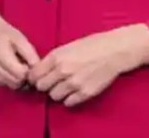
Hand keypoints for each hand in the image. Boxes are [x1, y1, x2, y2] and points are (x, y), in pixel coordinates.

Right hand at [0, 3, 39, 89]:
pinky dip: (9, 80)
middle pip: (16, 83)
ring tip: (18, 66)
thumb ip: (30, 55)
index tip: (30, 64)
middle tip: (26, 65)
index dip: (29, 72)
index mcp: (0, 55)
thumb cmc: (3, 32)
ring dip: (17, 79)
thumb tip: (38, 71)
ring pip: (10, 85)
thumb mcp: (20, 39)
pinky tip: (9, 70)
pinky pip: (3, 84)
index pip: (21, 75)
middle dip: (24, 77)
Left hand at [28, 24, 148, 106]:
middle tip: (51, 83)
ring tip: (64, 86)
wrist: (115, 50)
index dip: (34, 77)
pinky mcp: (86, 92)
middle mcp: (63, 70)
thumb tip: (39, 70)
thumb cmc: (92, 45)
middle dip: (44, 85)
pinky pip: (69, 103)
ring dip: (57, 93)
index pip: (34, 74)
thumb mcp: (67, 47)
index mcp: (56, 56)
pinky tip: (74, 91)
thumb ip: (53, 59)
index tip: (38, 78)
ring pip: (54, 96)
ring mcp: (74, 83)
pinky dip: (69, 99)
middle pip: (41, 87)